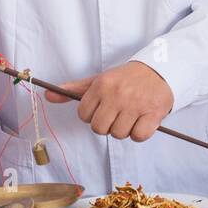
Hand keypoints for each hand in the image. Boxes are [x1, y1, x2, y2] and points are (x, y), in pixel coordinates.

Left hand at [44, 61, 172, 141]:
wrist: (159, 70)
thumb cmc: (125, 79)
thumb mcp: (98, 80)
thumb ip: (73, 90)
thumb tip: (47, 96)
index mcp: (102, 85)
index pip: (84, 115)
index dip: (92, 115)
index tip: (103, 108)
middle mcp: (117, 94)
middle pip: (99, 128)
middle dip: (106, 125)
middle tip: (116, 114)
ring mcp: (136, 104)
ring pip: (118, 134)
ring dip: (124, 129)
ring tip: (130, 115)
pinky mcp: (153, 114)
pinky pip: (138, 136)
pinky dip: (140, 132)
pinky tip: (142, 120)